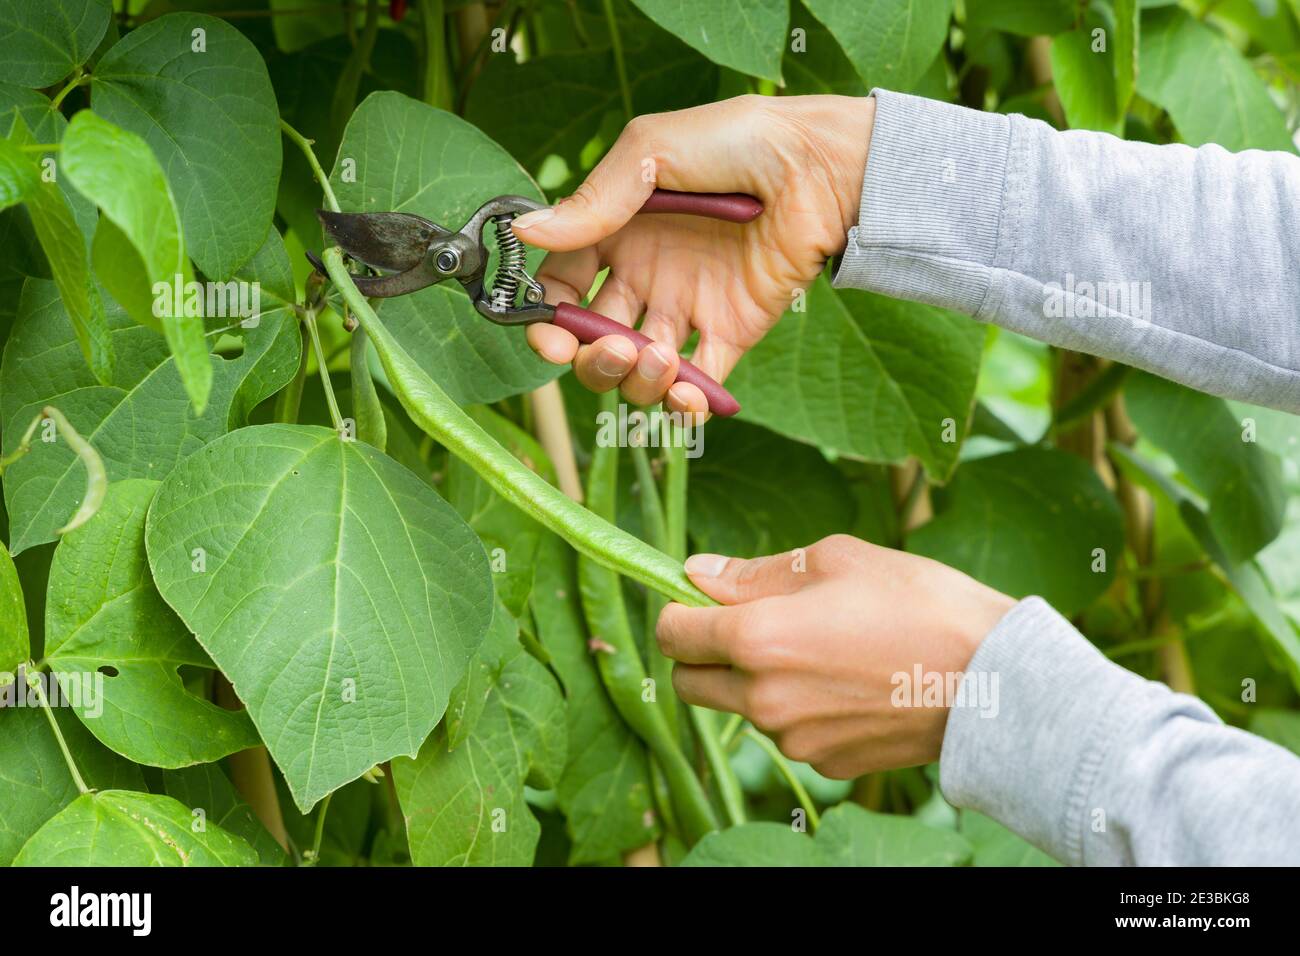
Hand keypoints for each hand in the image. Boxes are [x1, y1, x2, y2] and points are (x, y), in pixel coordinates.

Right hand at [511, 94, 875, 415]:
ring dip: (635, 381)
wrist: (818, 166)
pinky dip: (684, 405)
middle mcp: (647, 275)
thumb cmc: (736, 142)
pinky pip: (699, 384)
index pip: (563, 289)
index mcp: (619, 234)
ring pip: (640, 371)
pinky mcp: (733, 331)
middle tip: (614, 347)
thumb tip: (525, 234)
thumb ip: (592, 202)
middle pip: (596, 341)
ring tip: (658, 357)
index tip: (549, 335)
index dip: (548, 319)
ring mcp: (688, 307)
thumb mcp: (651, 154)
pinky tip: (683, 393)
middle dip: (591, 360)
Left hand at [656, 535, 1015, 778]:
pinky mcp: (826, 764)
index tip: (699, 598)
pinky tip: (849, 682)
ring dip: (756, 680)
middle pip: (690, 683)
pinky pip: (790, 731)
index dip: (678, 610)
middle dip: (704, 653)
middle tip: (749, 622)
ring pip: (741, 708)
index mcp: (756, 639)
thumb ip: (754, 573)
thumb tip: (696, 574)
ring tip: (821, 646)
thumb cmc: (918, 603)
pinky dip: (800, 708)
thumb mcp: (835, 559)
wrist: (995, 682)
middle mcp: (762, 699)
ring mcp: (794, 739)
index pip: (672, 634)